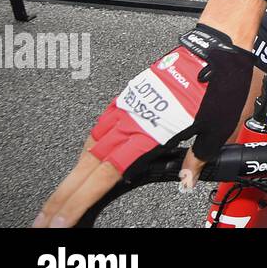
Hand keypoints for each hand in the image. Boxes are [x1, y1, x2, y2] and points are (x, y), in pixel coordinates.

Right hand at [35, 0, 264, 227]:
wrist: (219, 45)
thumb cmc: (222, 81)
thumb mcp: (220, 126)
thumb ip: (199, 157)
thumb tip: (185, 181)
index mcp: (150, 132)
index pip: (105, 176)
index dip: (79, 201)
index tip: (60, 221)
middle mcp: (132, 119)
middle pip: (87, 166)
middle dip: (63, 197)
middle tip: (44, 221)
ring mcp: (128, 106)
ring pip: (90, 146)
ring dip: (73, 174)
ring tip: (59, 199)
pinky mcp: (132, 94)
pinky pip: (102, 125)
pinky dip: (89, 147)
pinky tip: (86, 159)